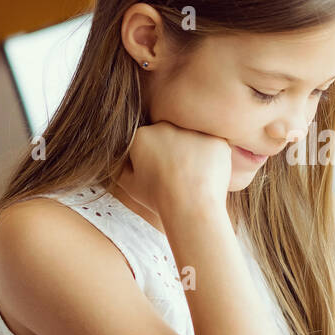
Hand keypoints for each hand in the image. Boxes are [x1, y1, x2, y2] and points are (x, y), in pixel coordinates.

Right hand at [116, 120, 232, 222]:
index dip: (153, 159)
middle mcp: (165, 126)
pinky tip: (207, 174)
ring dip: (193, 151)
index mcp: (141, 135)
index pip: (147, 140)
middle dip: (173, 150)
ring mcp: (192, 130)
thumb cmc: (158, 200)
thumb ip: (120, 167)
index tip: (159, 175)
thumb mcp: (129, 186)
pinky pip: (213, 145)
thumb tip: (119, 156)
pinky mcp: (215, 139)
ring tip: (193, 176)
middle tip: (178, 175)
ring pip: (192, 137)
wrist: (191, 208)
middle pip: (170, 135)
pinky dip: (212, 157)